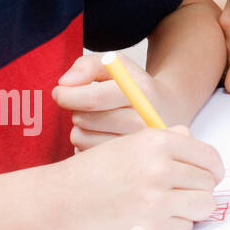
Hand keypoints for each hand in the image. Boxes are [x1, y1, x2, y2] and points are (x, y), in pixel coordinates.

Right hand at [48, 125, 224, 229]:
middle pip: (208, 182)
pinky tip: (153, 219)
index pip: (209, 157)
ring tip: (172, 207)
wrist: (57, 202)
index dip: (213, 169)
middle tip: (180, 194)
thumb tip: (196, 142)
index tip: (211, 176)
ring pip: (205, 205)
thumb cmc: (94, 172)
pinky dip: (175, 226)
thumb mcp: (130, 143)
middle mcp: (160, 168)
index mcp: (158, 142)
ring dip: (193, 208)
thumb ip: (168, 140)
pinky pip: (186, 227)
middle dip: (199, 189)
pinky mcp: (151, 229)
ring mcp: (157, 200)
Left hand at [53, 53, 178, 149]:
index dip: (67, 95)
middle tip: (90, 105)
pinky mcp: (125, 164)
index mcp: (141, 93)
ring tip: (99, 120)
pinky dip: (85, 143)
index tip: (60, 92)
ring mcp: (136, 146)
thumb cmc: (135, 87)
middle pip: (83, 120)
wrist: (169, 110)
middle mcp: (142, 121)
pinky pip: (83, 153)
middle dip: (76, 109)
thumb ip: (89, 64)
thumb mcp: (118, 65)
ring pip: (80, 137)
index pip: (92, 99)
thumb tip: (65, 83)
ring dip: (81, 127)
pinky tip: (102, 135)